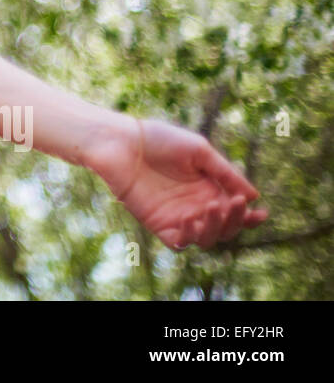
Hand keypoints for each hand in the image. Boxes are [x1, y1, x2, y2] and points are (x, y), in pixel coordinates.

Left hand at [89, 116, 268, 250]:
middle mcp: (195, 205)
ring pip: (206, 239)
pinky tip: (191, 220)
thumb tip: (253, 196)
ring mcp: (177, 216)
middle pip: (224, 227)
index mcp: (208, 188)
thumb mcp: (199, 151)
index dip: (249, 216)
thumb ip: (225, 173)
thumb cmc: (158, 139)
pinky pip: (179, 242)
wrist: (121, 142)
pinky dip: (190, 237)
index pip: (233, 210)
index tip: (262, 213)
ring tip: (212, 208)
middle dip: (234, 220)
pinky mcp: (157, 223)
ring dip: (215, 229)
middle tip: (233, 204)